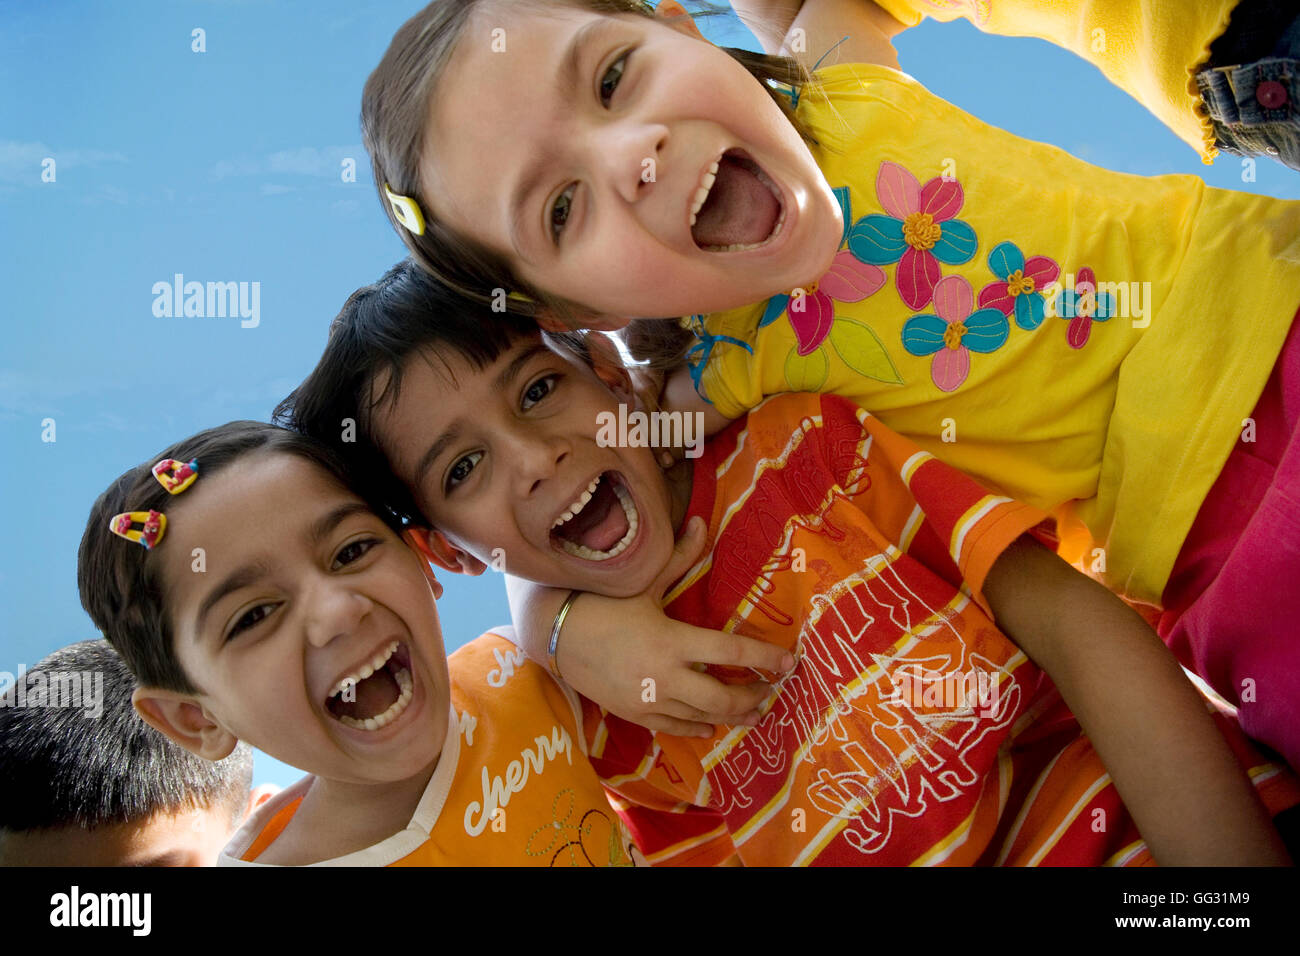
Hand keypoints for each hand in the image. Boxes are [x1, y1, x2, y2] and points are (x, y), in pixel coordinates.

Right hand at [556, 516, 794, 736]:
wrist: (554, 634)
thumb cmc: (600, 603)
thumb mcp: (642, 581)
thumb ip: (679, 556)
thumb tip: (702, 522)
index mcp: (673, 640)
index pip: (732, 652)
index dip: (766, 658)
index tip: (790, 662)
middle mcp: (666, 676)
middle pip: (723, 696)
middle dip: (753, 696)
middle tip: (771, 692)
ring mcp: (649, 699)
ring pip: (702, 716)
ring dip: (732, 716)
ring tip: (753, 714)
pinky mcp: (634, 714)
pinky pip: (673, 727)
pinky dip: (695, 729)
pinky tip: (709, 728)